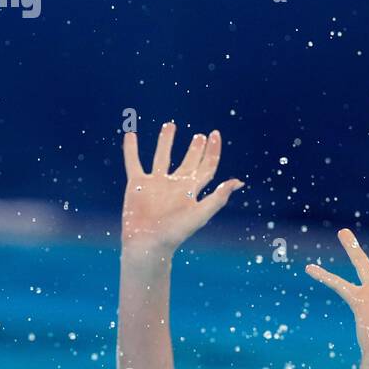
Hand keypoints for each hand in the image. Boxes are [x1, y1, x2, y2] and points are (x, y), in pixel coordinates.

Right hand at [121, 123, 243, 258]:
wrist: (147, 243)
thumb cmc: (175, 232)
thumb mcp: (201, 213)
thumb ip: (218, 197)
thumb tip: (238, 182)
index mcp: (191, 190)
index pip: (206, 166)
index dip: (212, 150)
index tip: (215, 134)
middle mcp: (175, 185)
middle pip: (188, 162)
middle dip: (195, 148)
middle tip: (200, 135)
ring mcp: (155, 183)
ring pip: (162, 157)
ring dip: (165, 142)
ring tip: (169, 126)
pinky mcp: (137, 184)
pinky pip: (134, 162)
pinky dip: (131, 149)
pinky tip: (130, 135)